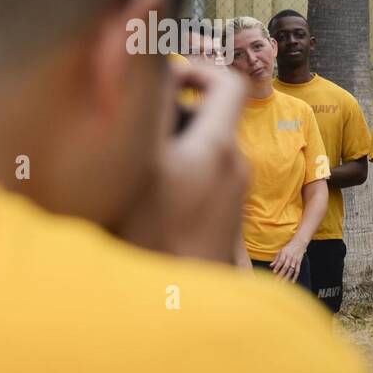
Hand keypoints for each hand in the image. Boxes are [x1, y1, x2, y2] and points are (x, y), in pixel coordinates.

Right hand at [113, 61, 248, 262]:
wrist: (181, 304)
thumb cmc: (153, 238)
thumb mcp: (140, 165)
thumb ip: (149, 111)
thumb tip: (156, 70)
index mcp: (219, 147)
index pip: (229, 83)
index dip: (198, 68)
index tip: (166, 73)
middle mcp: (236, 166)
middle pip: (213, 115)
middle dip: (177, 106)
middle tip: (138, 113)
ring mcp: (235, 192)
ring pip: (207, 146)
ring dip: (176, 139)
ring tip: (136, 154)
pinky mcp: (227, 215)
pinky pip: (207, 174)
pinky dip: (181, 168)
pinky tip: (148, 187)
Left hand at [272, 238, 306, 282]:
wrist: (299, 242)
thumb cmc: (288, 247)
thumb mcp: (281, 251)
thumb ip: (276, 259)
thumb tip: (271, 266)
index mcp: (285, 254)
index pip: (281, 261)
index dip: (277, 267)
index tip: (274, 272)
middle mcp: (290, 257)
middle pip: (286, 267)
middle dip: (281, 274)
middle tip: (277, 280)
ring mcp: (295, 260)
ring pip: (291, 270)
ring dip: (287, 277)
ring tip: (283, 283)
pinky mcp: (299, 262)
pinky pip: (298, 270)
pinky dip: (295, 276)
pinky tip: (292, 281)